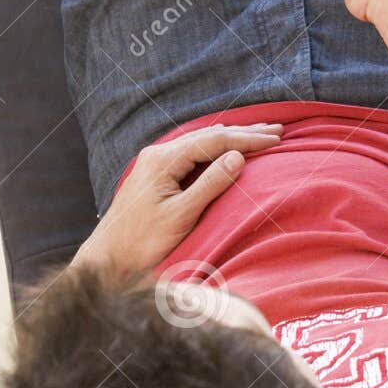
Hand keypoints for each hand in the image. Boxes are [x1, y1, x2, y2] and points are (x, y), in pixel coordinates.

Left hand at [72, 123, 283, 277]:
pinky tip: (229, 148)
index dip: (246, 139)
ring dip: (233, 139)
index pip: (213, 141)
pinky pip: (194, 154)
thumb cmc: (143, 242)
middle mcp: (158, 155)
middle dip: (244, 133)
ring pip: (202, 143)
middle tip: (277, 130)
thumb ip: (209, 184)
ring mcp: (156, 163)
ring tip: (261, 134)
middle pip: (209, 136)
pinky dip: (217, 150)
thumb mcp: (181, 215)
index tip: (274, 139)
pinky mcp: (157, 175)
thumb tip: (238, 156)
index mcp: (163, 160)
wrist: (110, 258)